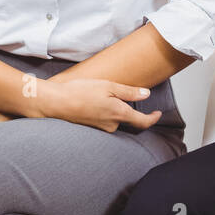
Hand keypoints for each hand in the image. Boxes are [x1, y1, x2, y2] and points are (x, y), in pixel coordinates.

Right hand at [37, 77, 161, 132]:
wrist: (57, 103)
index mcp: (119, 114)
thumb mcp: (108, 86)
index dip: (152, 118)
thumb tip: (146, 94)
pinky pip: (105, 121)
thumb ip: (129, 91)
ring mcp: (102, 128)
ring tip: (104, 94)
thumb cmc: (80, 92)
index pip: (143, 122)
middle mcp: (112, 125)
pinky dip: (105, 112)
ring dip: (115, 109)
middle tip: (124, 94)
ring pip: (115, 119)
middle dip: (129, 108)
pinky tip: (96, 102)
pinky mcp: (92, 128)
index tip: (158, 113)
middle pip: (128, 119)